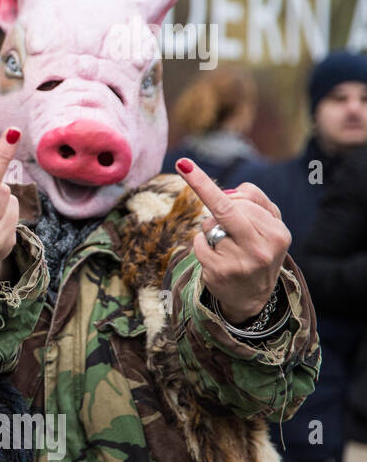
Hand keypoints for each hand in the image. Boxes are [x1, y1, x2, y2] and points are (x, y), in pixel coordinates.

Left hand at [175, 160, 290, 322]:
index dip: (208, 183)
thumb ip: (254, 200)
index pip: (244, 198)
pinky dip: (201, 244)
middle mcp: (262, 248)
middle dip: (217, 207)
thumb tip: (226, 191)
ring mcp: (240, 262)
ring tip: (227, 247)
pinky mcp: (218, 272)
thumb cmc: (258, 249)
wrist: (252, 296)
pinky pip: (198, 242)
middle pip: (225, 208)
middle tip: (227, 225)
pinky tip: (216, 257)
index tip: (182, 164)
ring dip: (211, 229)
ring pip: (209, 224)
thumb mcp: (269, 225)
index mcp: (278, 233)